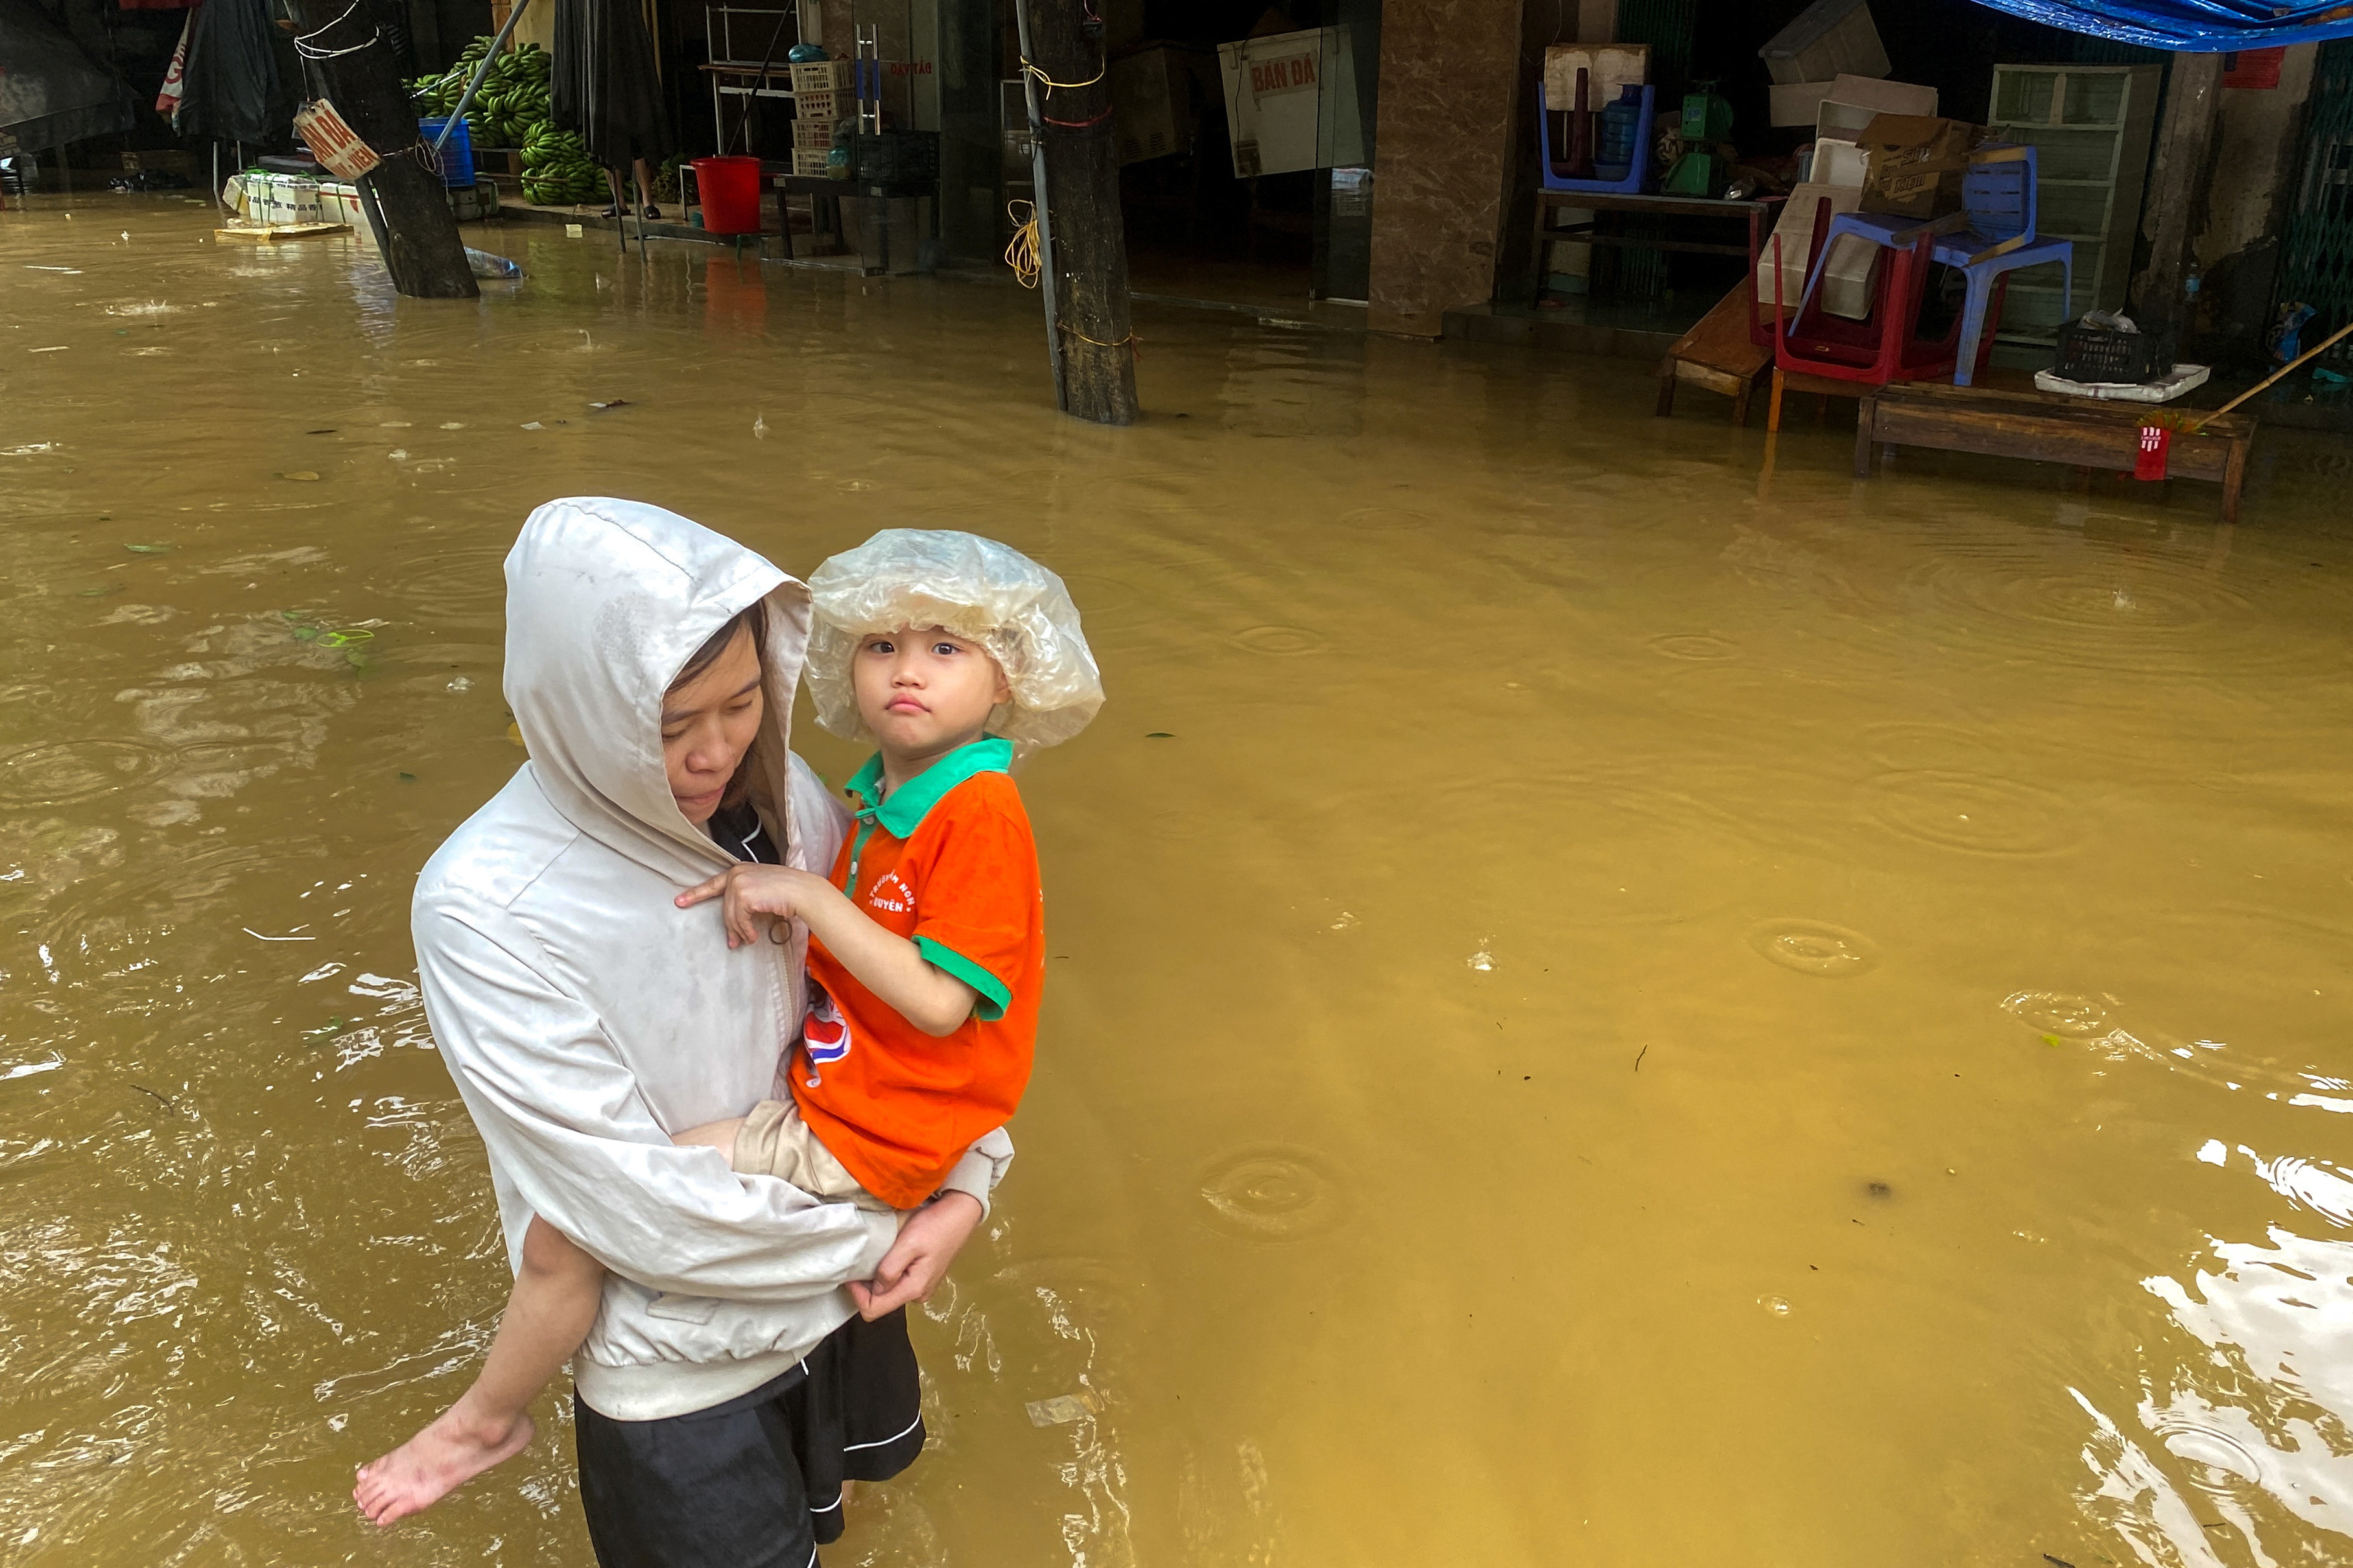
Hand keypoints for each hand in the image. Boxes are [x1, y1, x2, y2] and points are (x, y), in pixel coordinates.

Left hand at [676, 863, 833, 948]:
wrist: (802, 891)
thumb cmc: (788, 892)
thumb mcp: (762, 889)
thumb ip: (746, 897)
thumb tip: (735, 924)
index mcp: (740, 869)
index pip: (713, 883)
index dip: (696, 893)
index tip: (680, 901)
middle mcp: (736, 874)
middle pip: (724, 906)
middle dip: (729, 926)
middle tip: (732, 942)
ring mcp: (739, 884)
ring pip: (730, 915)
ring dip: (740, 931)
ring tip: (748, 940)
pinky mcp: (743, 895)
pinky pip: (739, 920)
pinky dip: (746, 931)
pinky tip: (753, 937)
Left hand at [847, 1191, 981, 1319]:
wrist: (960, 1214)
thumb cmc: (936, 1225)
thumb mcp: (908, 1243)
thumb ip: (890, 1269)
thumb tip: (876, 1288)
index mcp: (913, 1289)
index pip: (873, 1310)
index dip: (857, 1294)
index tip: (852, 1274)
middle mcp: (917, 1294)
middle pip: (880, 1303)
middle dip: (865, 1287)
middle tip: (860, 1262)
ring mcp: (921, 1287)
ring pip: (887, 1293)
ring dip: (876, 1279)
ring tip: (874, 1256)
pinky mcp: (922, 1278)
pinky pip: (897, 1283)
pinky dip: (887, 1273)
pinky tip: (888, 1255)